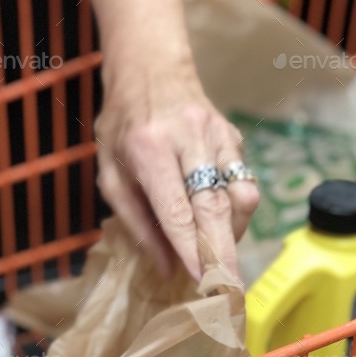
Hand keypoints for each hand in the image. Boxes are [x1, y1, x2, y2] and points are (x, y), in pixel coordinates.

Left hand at [95, 60, 259, 280]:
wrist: (150, 67)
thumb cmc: (121, 126)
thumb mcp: (110, 173)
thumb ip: (135, 221)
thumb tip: (166, 266)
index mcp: (148, 148)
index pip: (176, 210)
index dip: (190, 249)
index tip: (200, 281)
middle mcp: (188, 139)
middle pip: (215, 207)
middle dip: (224, 253)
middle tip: (229, 289)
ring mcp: (217, 136)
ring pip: (240, 196)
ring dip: (233, 234)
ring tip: (218, 254)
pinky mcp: (233, 138)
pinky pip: (245, 183)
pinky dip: (236, 213)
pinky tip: (221, 225)